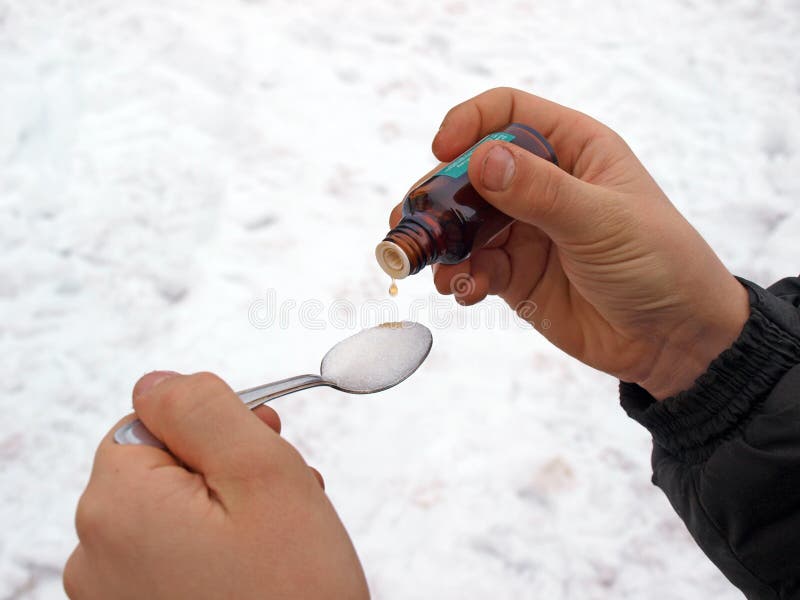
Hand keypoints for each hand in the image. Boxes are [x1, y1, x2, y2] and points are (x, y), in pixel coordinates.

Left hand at [63, 371, 368, 598]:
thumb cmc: (294, 592)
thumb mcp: (261, 471)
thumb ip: (203, 407)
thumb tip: (158, 381)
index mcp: (117, 505)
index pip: (149, 419)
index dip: (214, 425)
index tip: (262, 446)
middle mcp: (97, 552)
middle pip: (162, 465)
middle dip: (227, 466)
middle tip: (284, 491)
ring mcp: (115, 593)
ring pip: (174, 510)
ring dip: (230, 506)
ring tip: (282, 534)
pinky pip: (173, 556)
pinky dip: (217, 548)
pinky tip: (261, 565)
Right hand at [392, 87, 748, 398]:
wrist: (675, 339)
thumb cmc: (659, 264)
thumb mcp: (602, 222)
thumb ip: (541, 192)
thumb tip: (480, 160)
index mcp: (573, 150)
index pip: (508, 114)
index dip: (469, 124)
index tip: (441, 152)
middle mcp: (544, 184)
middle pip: (471, 172)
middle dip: (439, 197)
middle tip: (413, 223)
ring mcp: (527, 230)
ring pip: (465, 224)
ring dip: (443, 244)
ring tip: (436, 269)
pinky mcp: (518, 274)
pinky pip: (475, 267)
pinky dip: (462, 278)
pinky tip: (465, 292)